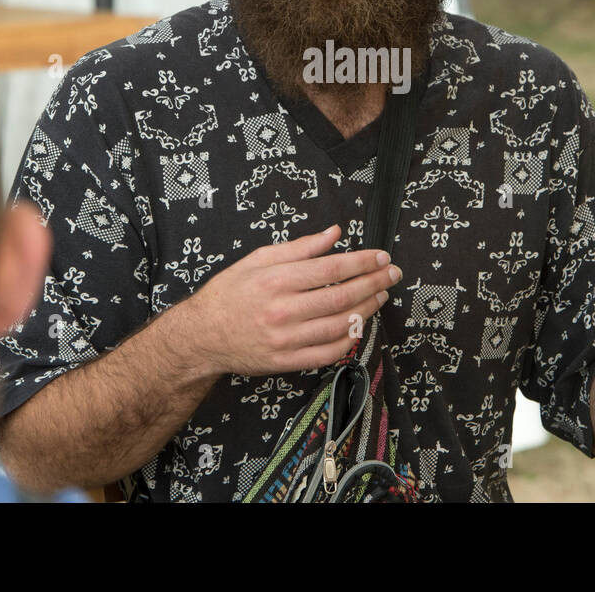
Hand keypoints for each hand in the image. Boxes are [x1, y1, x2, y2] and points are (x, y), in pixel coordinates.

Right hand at [186, 225, 398, 374]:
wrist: (202, 335)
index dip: (362, 263)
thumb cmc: (229, 293)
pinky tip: (360, 326)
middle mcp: (282, 310)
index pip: (331, 269)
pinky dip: (350, 340)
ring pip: (340, 326)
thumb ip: (299, 247)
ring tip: (380, 296)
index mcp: (276, 280)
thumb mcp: (258, 259)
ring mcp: (285, 339)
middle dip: (373, 283)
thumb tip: (334, 233)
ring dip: (367, 310)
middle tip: (393, 274)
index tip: (381, 257)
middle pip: (341, 297)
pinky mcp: (286, 362)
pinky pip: (328, 353)